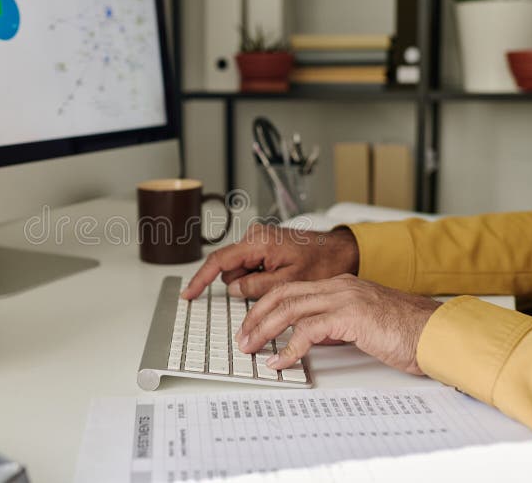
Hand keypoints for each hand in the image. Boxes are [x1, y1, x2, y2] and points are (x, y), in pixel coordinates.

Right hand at [181, 223, 358, 299]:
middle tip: (273, 286)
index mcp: (258, 242)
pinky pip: (252, 265)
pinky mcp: (265, 245)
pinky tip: (282, 273)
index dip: (201, 279)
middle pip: (231, 269)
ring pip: (241, 270)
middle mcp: (255, 236)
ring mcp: (260, 240)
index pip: (219, 261)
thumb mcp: (289, 282)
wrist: (342, 251)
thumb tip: (234, 289)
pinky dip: (261, 275)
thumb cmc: (323, 262)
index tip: (188, 294)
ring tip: (282, 277)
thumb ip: (256, 286)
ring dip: (255, 280)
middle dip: (244, 283)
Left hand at [236, 274, 441, 374]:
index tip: (253, 324)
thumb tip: (312, 339)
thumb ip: (337, 326)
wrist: (437, 333)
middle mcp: (339, 287)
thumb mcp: (363, 326)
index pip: (292, 290)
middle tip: (243, 337)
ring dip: (264, 330)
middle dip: (257, 316)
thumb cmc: (408, 332)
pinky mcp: (350, 316)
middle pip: (283, 295)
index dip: (267, 306)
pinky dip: (288, 348)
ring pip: (289, 309)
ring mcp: (344, 299)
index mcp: (341, 286)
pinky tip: (280, 361)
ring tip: (252, 348)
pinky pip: (307, 331)